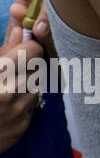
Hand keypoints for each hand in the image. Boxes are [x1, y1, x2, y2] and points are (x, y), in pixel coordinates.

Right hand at [1, 0, 50, 154]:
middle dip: (30, 67)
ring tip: (7, 89)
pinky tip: (7, 106)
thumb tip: (21, 31)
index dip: (30, 49)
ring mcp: (18, 110)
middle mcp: (11, 91)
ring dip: (27, 85)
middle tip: (14, 71)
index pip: (34, 50)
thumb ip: (3, 51)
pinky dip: (24, 103)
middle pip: (39, 67)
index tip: (24, 50)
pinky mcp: (23, 126)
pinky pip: (33, 106)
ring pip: (37, 87)